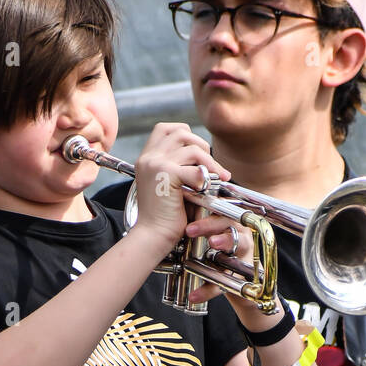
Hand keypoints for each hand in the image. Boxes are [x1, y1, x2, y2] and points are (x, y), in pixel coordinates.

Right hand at [131, 122, 229, 256]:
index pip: (166, 129)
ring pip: (191, 147)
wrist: (153, 236)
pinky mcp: (165, 174)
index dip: (185, 134)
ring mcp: (155, 164)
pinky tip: (210, 187)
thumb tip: (203, 154)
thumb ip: (178, 167)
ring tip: (218, 177)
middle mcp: (148, 157)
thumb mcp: (167, 185)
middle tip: (212, 166)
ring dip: (209, 161)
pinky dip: (206, 177)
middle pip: (181, 132)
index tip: (198, 151)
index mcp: (146, 158)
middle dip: (202, 145)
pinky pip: (194, 168)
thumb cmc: (163, 216)